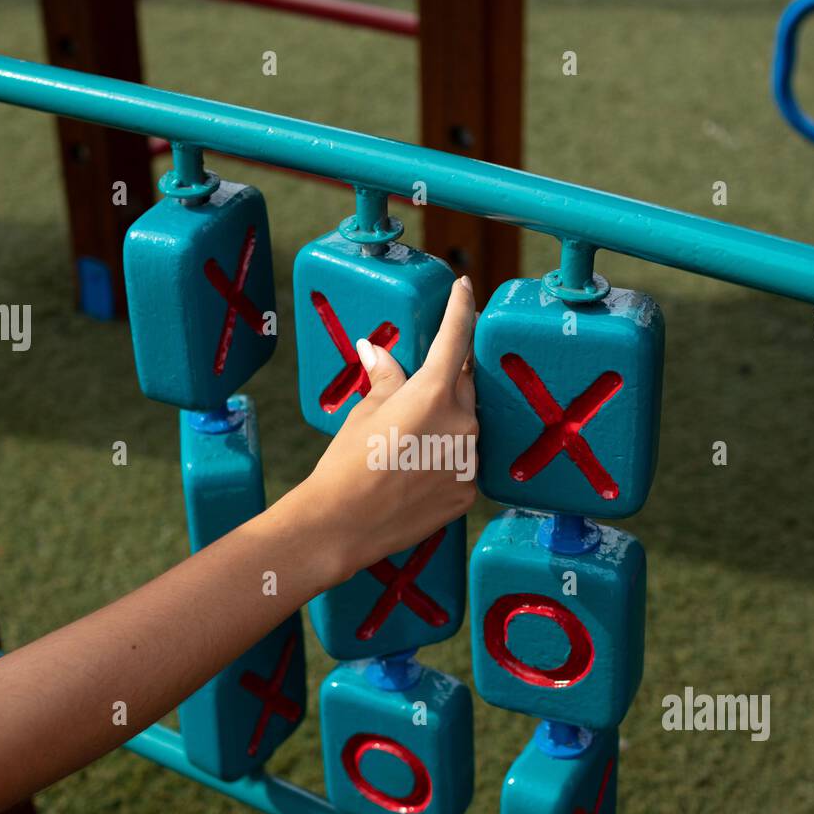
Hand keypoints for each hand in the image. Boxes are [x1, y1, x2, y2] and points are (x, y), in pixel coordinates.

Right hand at [302, 274, 477, 582]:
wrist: (343, 524)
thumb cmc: (346, 463)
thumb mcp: (365, 411)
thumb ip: (386, 378)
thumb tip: (379, 350)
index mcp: (434, 395)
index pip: (456, 338)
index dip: (462, 308)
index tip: (465, 289)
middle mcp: (462, 424)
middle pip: (465, 385)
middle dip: (450, 377)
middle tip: (425, 381)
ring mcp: (470, 461)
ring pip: (466, 426)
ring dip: (447, 422)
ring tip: (409, 441)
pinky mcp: (468, 492)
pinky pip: (464, 463)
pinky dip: (446, 458)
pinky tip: (415, 470)